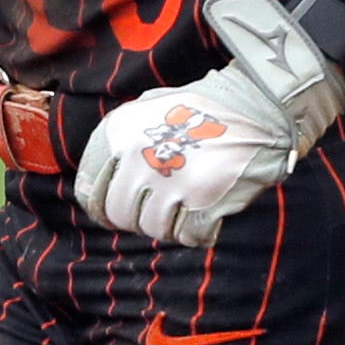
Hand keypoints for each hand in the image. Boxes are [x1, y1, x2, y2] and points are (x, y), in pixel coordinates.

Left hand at [72, 0, 344, 247]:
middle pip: (119, 213)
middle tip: (154, 212)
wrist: (256, 107)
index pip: (89, 190)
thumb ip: (121, 142)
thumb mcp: (146, 109)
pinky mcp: (203, 201)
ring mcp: (171, 181)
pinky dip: (195, 233)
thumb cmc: (200, 110)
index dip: (99, 208)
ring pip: (152, 228)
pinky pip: (187, 237)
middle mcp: (138, 157)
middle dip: (134, 219)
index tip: (111, 214)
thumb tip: (97, 185)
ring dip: (166, 225)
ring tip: (182, 208)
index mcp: (118, 133)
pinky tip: (205, 215)